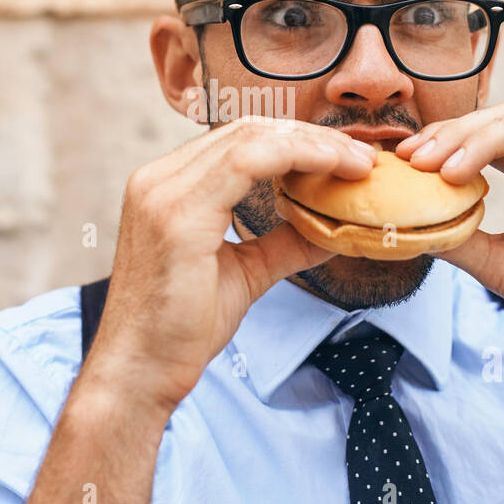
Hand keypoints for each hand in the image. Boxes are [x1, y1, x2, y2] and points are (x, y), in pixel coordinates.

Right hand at [90, 115, 377, 409]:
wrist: (140, 373)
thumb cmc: (181, 330)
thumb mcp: (244, 273)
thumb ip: (283, 244)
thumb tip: (332, 229)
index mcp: (167, 186)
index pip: (240, 139)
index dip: (297, 140)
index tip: (346, 157)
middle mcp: (159, 178)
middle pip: (248, 130)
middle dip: (312, 137)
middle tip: (362, 157)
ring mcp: (163, 192)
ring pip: (251, 139)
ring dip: (313, 146)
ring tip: (356, 163)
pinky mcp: (177, 216)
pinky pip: (246, 163)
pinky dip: (296, 158)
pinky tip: (330, 170)